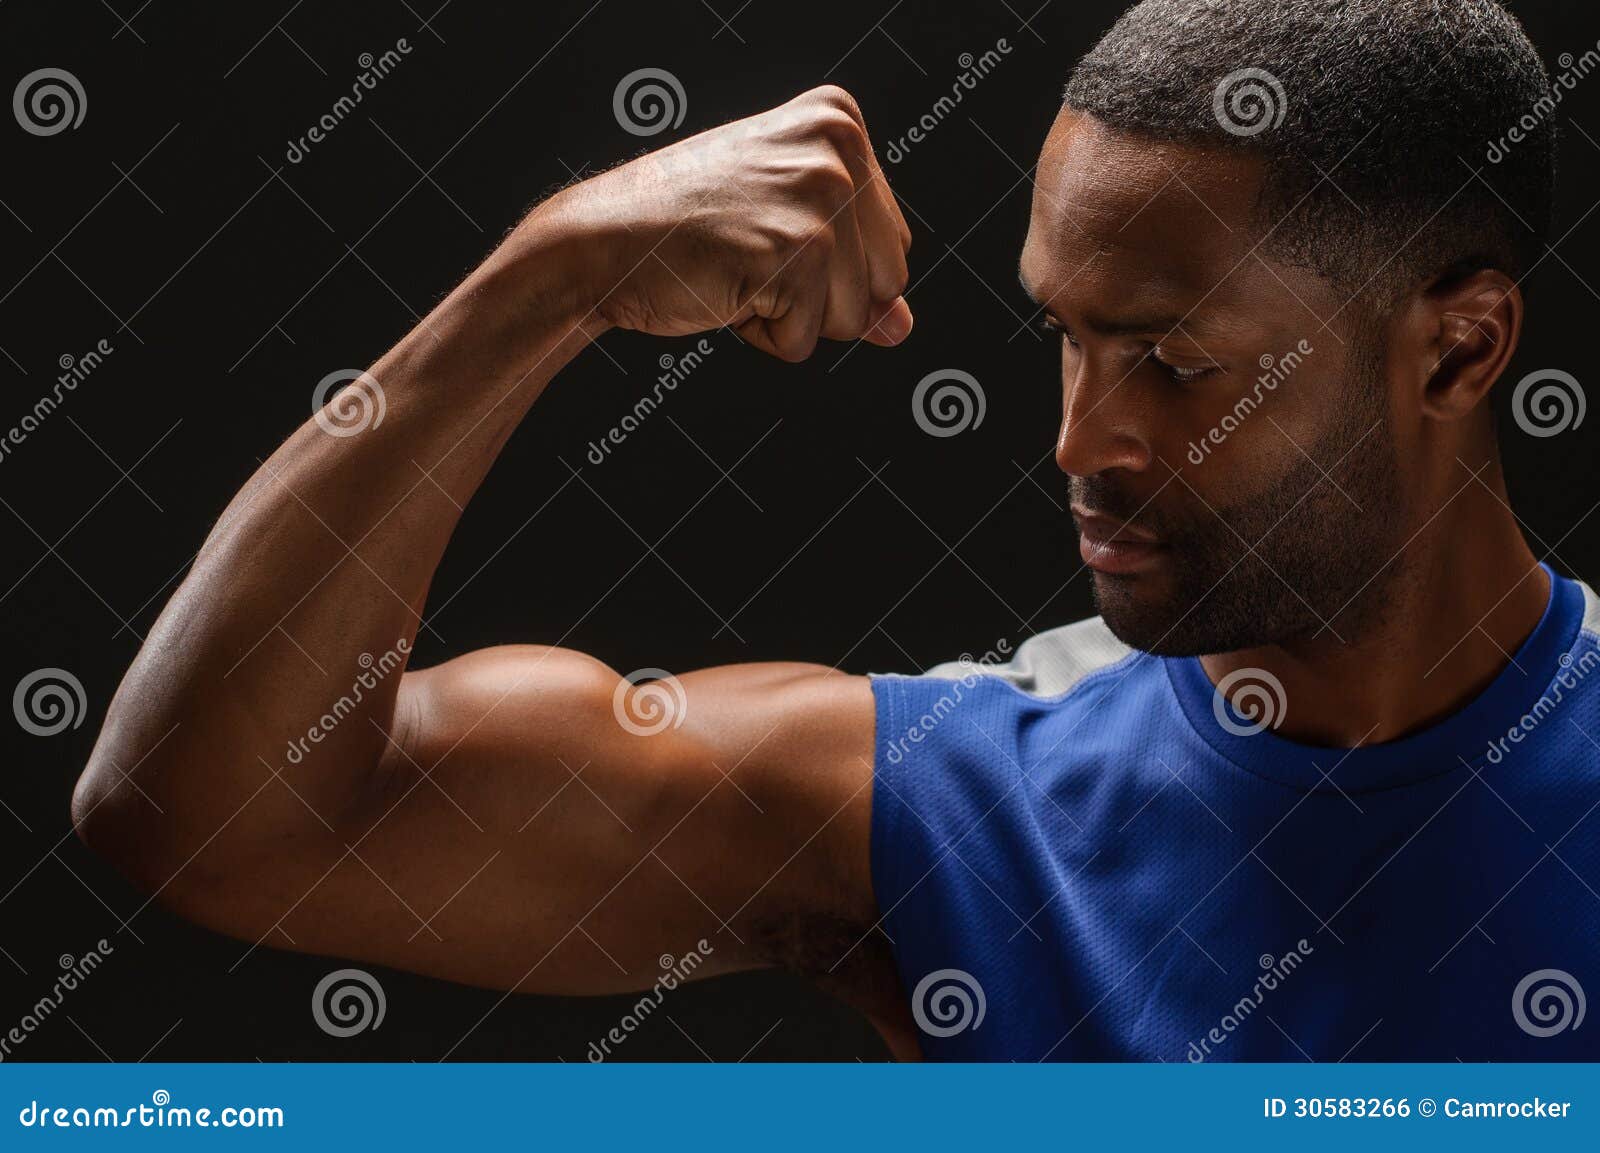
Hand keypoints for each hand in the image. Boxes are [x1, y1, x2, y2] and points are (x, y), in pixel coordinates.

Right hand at [531, 85, 913, 361]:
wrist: (601, 240)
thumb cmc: (681, 226)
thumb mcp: (782, 224)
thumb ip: (853, 268)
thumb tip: (901, 328)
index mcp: (839, 123)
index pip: (894, 243)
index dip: (831, 266)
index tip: (764, 229)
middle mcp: (837, 150)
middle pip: (886, 282)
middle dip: (820, 296)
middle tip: (749, 254)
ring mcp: (819, 198)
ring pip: (853, 319)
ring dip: (789, 316)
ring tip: (736, 267)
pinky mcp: (797, 252)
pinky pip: (805, 341)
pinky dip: (762, 334)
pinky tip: (723, 287)